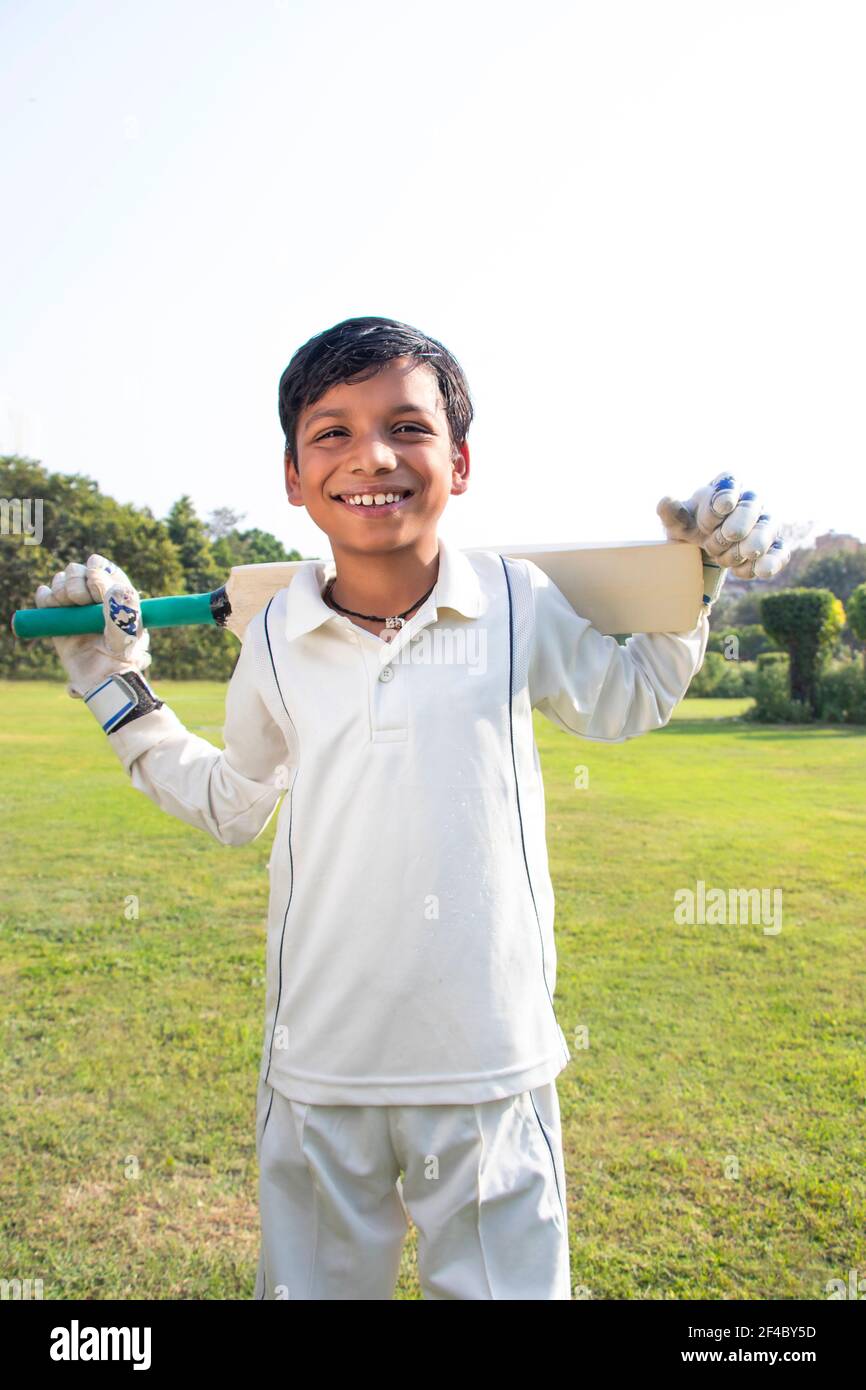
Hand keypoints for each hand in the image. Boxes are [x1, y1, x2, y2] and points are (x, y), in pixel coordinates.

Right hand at [34, 553, 151, 697]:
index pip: (103, 568)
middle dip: (77, 583)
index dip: (96, 572)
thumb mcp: (128, 626)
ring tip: (70, 609)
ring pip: (61, 579)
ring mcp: (76, 605)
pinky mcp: (58, 615)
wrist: (102, 677)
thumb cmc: (122, 654)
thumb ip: (116, 598)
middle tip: (81, 603)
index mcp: (118, 593)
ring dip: (62, 590)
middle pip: (78, 570)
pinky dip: (46, 598)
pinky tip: (56, 609)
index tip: (94, 588)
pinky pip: (45, 594)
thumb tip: (93, 569)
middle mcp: (96, 596)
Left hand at [657, 474, 790, 607]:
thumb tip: (665, 501)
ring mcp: (765, 523)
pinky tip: (756, 571)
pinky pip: (779, 553)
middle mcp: (750, 500)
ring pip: (767, 530)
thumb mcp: (678, 522)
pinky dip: (768, 563)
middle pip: (751, 507)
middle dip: (735, 526)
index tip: (716, 512)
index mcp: (726, 487)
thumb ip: (672, 513)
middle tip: (721, 539)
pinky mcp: (774, 546)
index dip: (723, 500)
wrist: (706, 548)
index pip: (730, 485)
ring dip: (749, 546)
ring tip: (730, 557)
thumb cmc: (693, 527)